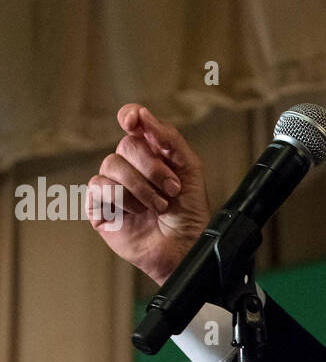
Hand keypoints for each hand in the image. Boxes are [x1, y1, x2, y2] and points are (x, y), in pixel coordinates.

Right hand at [87, 104, 211, 284]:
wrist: (183, 247)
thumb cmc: (188, 212)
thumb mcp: (189, 169)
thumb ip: (169, 138)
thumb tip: (143, 114)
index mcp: (151, 153)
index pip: (132, 122)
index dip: (130, 117)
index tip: (133, 121)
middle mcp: (129, 166)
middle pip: (126, 145)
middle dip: (152, 168)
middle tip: (171, 190)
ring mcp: (112, 186)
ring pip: (111, 165)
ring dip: (140, 188)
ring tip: (157, 207)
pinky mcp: (99, 206)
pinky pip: (99, 187)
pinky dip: (122, 200)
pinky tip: (136, 214)